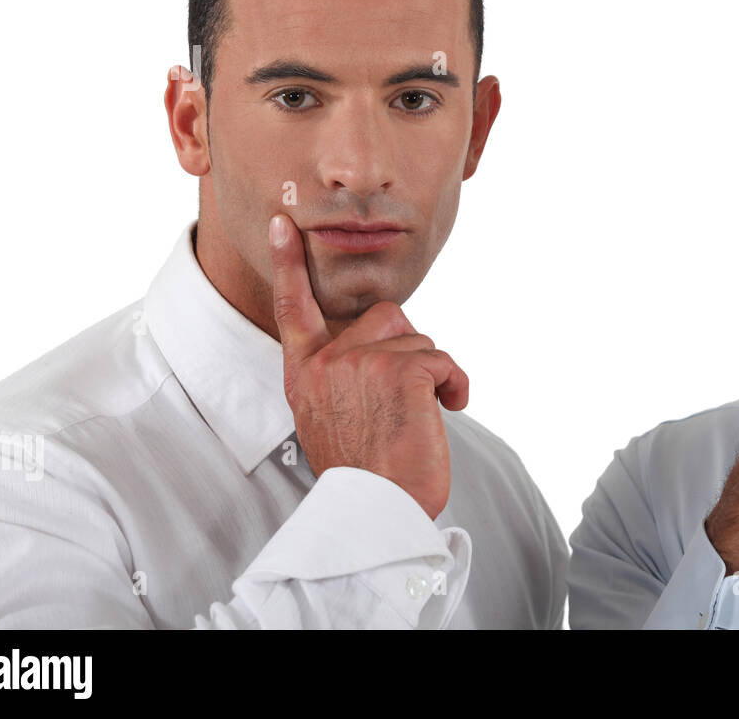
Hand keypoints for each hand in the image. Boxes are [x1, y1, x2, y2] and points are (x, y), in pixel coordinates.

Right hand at [267, 213, 467, 518]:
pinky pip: (444, 360)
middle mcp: (326, 363)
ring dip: (432, 375)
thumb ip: (343, 375)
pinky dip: (455, 386)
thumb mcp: (334, 417)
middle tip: (404, 401)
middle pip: (386, 316)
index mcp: (304, 374)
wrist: (377, 513)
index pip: (294, 308)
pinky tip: (445, 413)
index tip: (283, 224)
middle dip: (408, 349)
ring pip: (420, 340)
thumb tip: (381, 351)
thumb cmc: (367, 474)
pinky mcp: (400, 370)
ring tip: (418, 419)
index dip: (290, 264)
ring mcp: (360, 363)